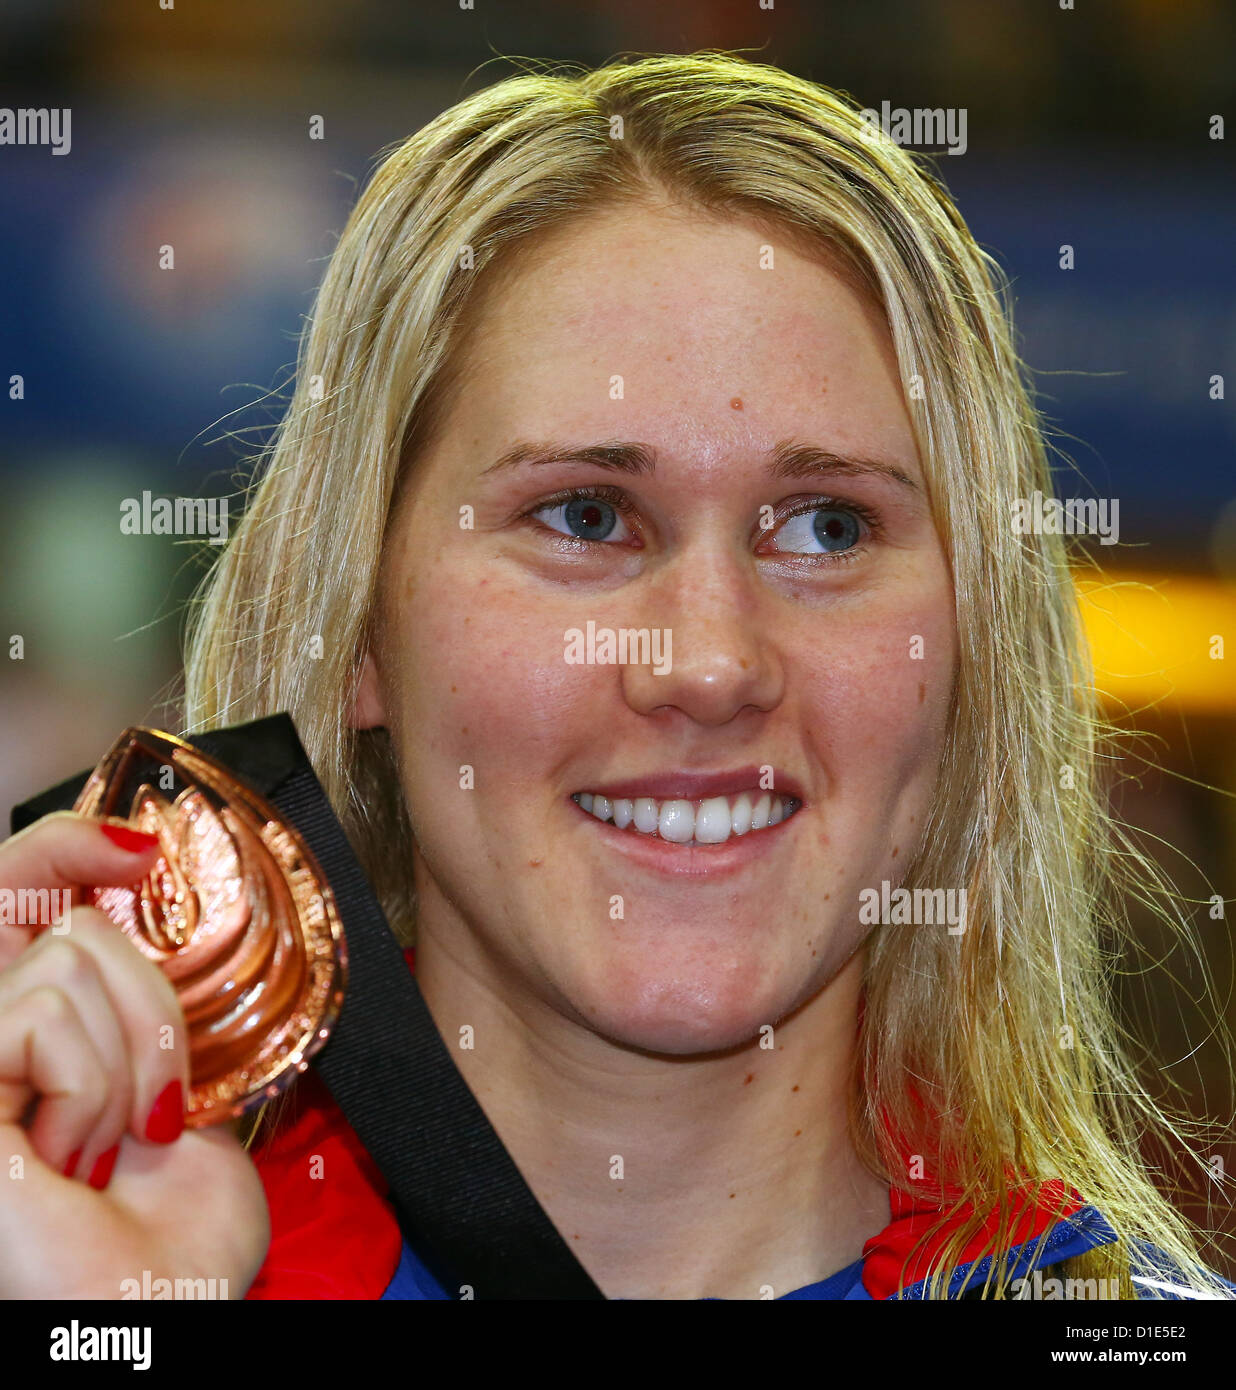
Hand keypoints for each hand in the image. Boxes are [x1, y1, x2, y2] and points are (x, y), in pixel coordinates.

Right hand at [0, 812, 269, 1297]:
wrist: (164, 1309)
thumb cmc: (171, 1230)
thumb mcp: (174, 1088)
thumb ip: (141, 1003)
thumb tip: (147, 891)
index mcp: (26, 1035)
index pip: (16, 887)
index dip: (65, 843)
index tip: (138, 849)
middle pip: (43, 903)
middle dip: (140, 991)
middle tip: (152, 1104)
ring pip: (65, 955)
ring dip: (127, 1054)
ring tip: (104, 1147)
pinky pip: (41, 1010)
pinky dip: (91, 1079)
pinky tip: (72, 1159)